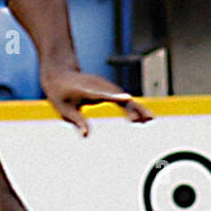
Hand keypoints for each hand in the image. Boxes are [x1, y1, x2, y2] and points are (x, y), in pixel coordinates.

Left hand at [39, 66, 153, 136]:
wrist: (60, 74)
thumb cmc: (60, 94)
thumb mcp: (64, 110)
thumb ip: (77, 122)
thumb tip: (86, 136)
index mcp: (88, 91)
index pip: (104, 94)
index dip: (115, 97)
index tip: (127, 99)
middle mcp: (100, 87)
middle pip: (120, 97)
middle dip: (134, 108)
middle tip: (147, 119)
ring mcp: (106, 86)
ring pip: (124, 97)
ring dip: (137, 108)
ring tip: (150, 120)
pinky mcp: (108, 89)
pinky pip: (122, 98)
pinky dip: (133, 106)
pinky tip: (141, 117)